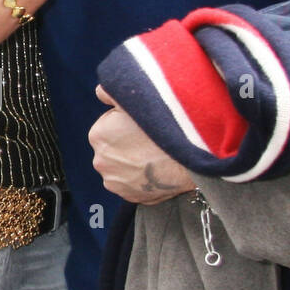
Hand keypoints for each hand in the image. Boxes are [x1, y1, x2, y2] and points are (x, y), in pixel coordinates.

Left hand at [89, 86, 194, 204]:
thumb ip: (111, 92)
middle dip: (126, 145)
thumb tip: (100, 92)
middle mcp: (100, 161)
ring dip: (133, 164)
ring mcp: (115, 182)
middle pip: (113, 149)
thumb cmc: (165, 124)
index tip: (142, 126)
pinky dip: (142, 180)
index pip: (107, 127)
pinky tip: (156, 170)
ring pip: (122, 169)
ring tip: (155, 156)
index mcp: (98, 135)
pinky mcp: (129, 197)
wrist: (191, 156)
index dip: (125, 125)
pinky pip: (132, 186)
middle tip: (150, 141)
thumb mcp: (137, 98)